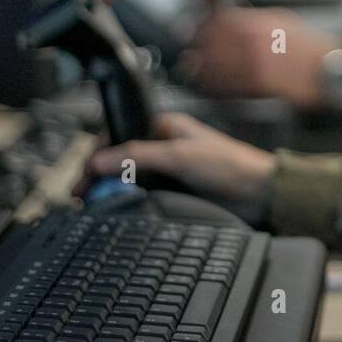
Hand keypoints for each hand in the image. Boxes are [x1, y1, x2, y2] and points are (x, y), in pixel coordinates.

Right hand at [87, 112, 276, 205]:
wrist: (261, 194)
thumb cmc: (231, 165)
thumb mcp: (180, 156)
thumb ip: (139, 155)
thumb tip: (100, 159)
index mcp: (165, 128)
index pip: (119, 135)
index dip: (97, 153)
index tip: (82, 175)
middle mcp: (164, 147)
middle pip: (120, 160)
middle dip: (97, 176)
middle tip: (80, 196)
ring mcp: (168, 172)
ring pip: (129, 180)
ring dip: (110, 191)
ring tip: (90, 207)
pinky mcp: (174, 193)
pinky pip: (142, 197)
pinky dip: (126, 203)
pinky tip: (115, 213)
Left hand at [183, 7, 334, 108]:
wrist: (330, 69)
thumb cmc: (308, 46)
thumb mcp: (281, 18)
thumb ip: (253, 16)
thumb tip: (227, 14)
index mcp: (258, 22)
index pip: (217, 21)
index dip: (202, 28)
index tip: (195, 33)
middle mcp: (254, 42)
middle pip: (210, 44)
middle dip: (197, 50)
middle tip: (190, 55)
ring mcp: (256, 65)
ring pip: (215, 68)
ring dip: (200, 71)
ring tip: (194, 73)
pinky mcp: (261, 87)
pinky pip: (228, 88)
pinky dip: (215, 88)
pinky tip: (210, 88)